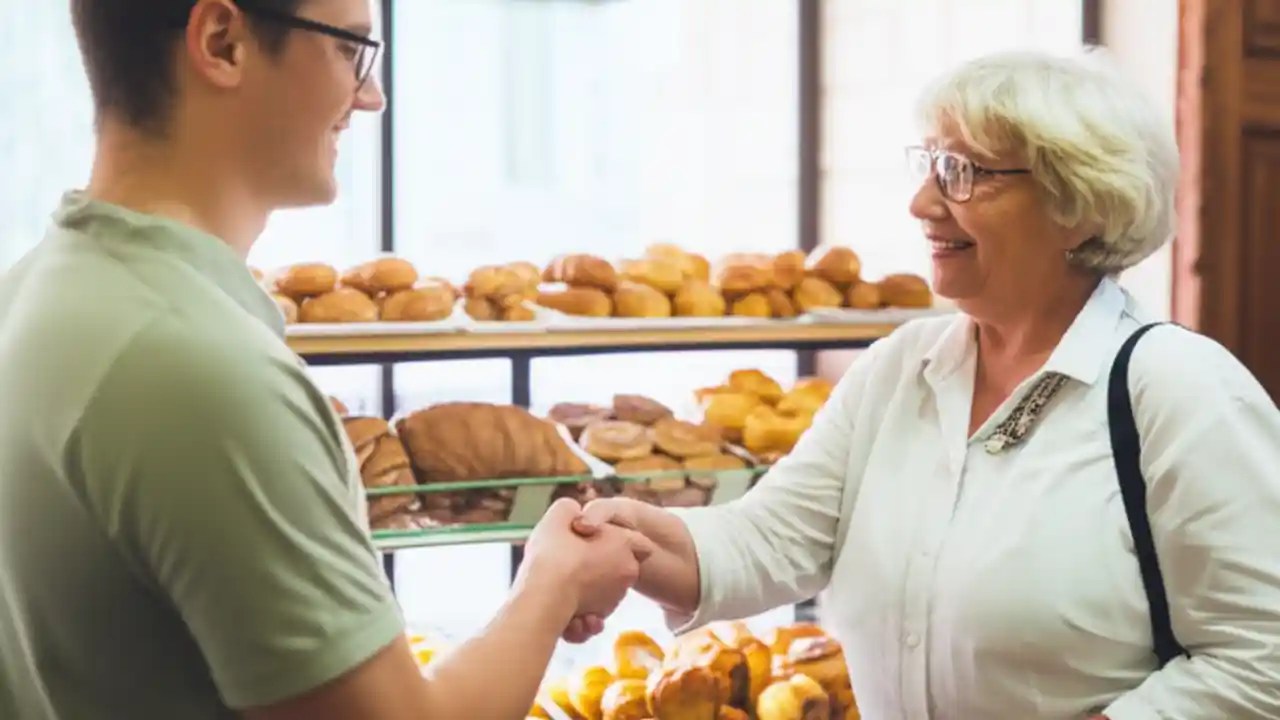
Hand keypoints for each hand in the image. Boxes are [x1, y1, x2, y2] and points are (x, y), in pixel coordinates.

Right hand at [517, 499, 653, 638]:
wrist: (545, 597)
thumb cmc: (554, 553)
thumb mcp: (559, 514)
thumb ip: (571, 510)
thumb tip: (574, 515)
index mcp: (624, 545)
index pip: (639, 541)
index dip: (619, 539)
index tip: (595, 540)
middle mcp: (627, 572)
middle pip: (618, 565)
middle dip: (600, 564)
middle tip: (573, 561)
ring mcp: (616, 598)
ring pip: (603, 591)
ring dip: (588, 589)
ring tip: (563, 586)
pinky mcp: (601, 619)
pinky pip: (594, 614)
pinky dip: (583, 612)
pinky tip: (566, 606)